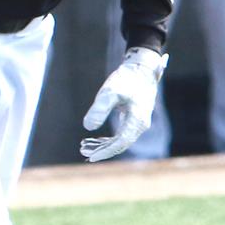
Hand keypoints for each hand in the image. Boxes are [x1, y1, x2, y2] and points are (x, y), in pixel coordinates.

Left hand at [80, 47, 166, 162]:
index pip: (121, 142)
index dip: (106, 151)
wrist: (141, 67)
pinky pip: (121, 133)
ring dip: (103, 145)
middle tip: (83, 152)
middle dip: (102, 150)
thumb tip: (88, 127)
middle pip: (121, 144)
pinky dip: (108, 138)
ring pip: (120, 140)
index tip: (91, 157)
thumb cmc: (127, 78)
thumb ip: (100, 108)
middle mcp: (141, 124)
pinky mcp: (134, 118)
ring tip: (84, 146)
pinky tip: (94, 140)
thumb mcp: (110, 91)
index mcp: (137, 120)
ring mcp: (139, 122)